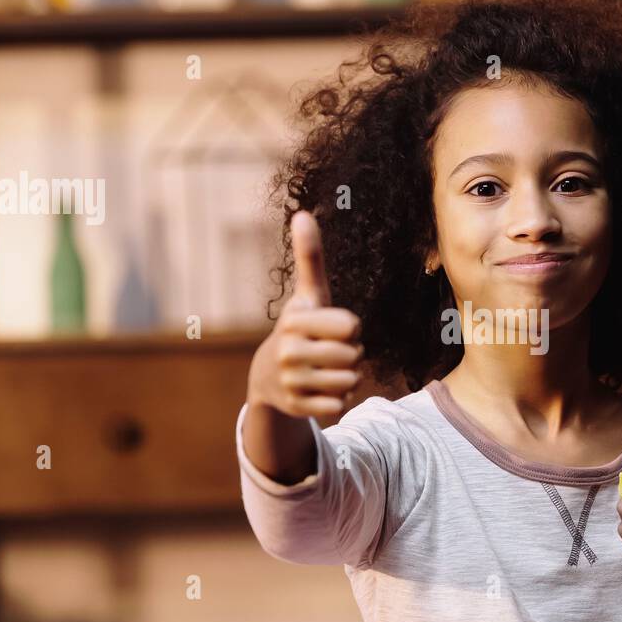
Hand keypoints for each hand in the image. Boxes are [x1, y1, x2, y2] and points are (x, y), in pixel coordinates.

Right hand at [247, 210, 362, 418]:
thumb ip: (310, 257)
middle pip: (353, 356)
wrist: (268, 376)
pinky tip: (320, 389)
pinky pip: (340, 404)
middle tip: (330, 352)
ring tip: (327, 369)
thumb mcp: (307, 294)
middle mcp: (288, 352)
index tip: (331, 328)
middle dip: (351, 355)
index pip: (351, 327)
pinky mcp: (298, 408)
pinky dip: (338, 398)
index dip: (349, 329)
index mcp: (294, 321)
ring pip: (350, 381)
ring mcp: (291, 382)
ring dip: (348, 377)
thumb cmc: (300, 327)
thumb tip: (302, 213)